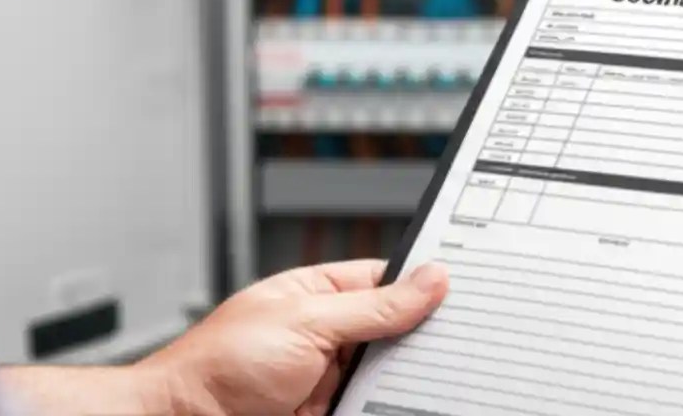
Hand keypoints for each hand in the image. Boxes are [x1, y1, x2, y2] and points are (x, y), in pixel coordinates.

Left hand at [143, 259, 448, 415]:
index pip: (386, 281)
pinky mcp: (333, 413)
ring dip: (410, 379)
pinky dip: (393, 406)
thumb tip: (430, 279)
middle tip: (459, 342)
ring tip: (436, 377)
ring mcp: (330, 381)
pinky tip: (408, 402)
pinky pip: (377, 408)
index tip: (464, 290)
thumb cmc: (217, 365)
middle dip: (422, 339)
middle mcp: (328, 336)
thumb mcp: (306, 322)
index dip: (424, 285)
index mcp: (318, 294)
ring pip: (392, 378)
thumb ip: (373, 305)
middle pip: (397, 333)